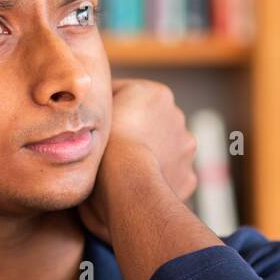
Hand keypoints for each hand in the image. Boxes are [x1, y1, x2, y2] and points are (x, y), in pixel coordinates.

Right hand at [79, 79, 197, 242]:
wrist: (126, 184)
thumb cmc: (104, 148)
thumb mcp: (92, 112)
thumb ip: (98, 105)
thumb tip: (92, 107)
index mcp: (156, 94)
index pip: (127, 95)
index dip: (107, 109)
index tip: (93, 124)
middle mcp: (177, 116)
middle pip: (148, 121)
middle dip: (132, 131)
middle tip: (108, 148)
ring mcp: (185, 148)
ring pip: (162, 147)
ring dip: (148, 154)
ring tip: (122, 170)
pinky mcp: (188, 177)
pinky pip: (169, 175)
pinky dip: (157, 178)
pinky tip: (137, 185)